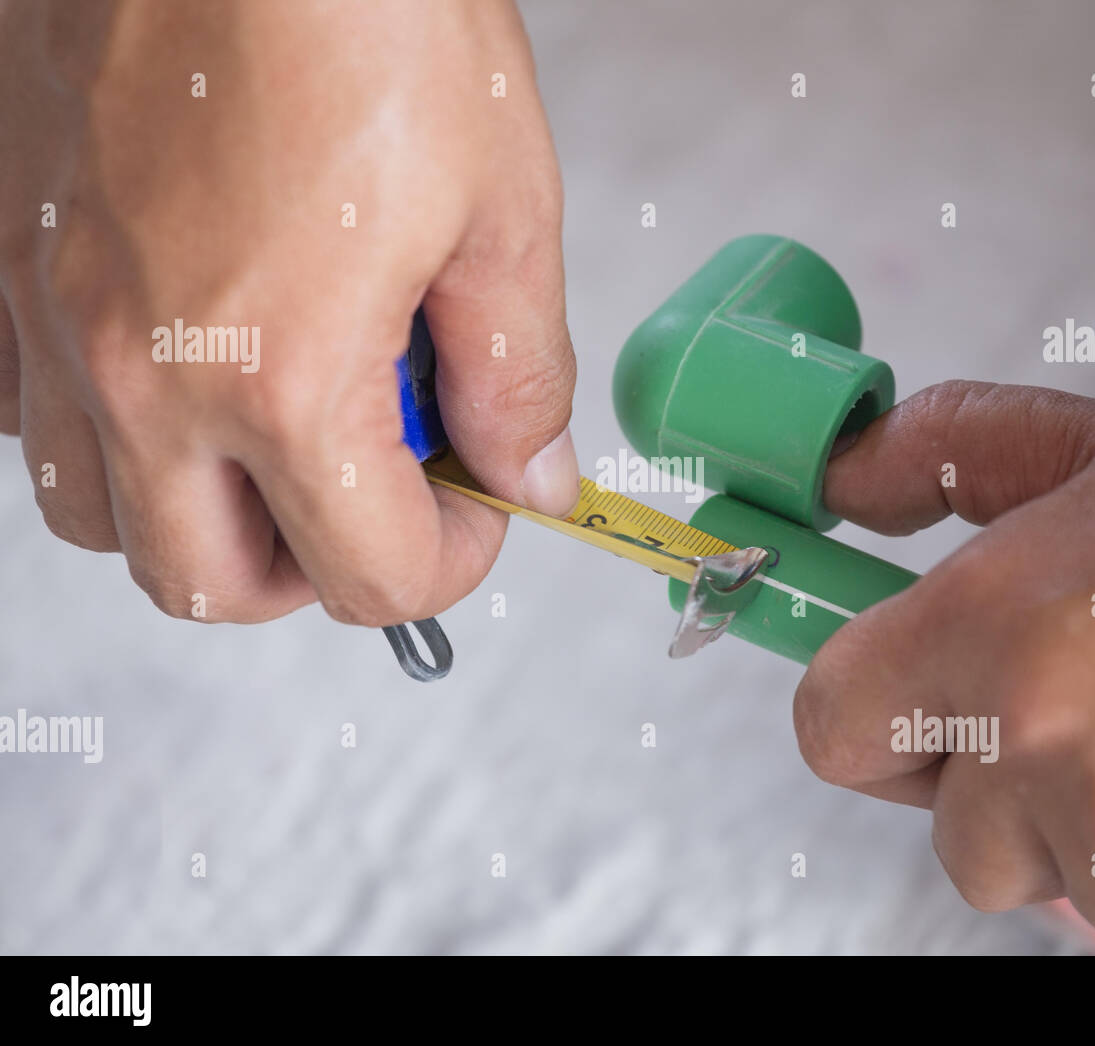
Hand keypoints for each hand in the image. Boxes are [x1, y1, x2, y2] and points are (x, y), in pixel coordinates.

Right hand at [0, 0, 576, 623]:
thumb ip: (517, 373)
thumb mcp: (502, 205)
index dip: (449, 564)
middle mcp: (145, 368)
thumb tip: (529, 475)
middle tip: (385, 497)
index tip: (475, 511)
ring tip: (288, 439)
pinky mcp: (14, 258)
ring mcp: (54, 319)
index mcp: (281, 373)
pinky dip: (118, 437)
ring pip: (104, 521)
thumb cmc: (360, 2)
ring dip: (210, 520)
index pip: (369, 575)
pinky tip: (195, 365)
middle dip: (320, 572)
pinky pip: (33, 419)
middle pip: (215, 586)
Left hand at [795, 380, 1094, 952]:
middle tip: (1088, 706)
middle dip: (997, 786)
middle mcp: (1048, 747)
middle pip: (950, 830)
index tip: (905, 701)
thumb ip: (954, 456)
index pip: (833, 727)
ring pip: (1057, 879)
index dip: (866, 715)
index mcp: (993, 627)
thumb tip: (845, 476)